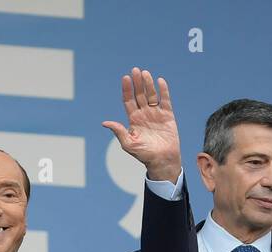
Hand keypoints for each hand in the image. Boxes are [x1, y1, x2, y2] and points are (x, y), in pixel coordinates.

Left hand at [102, 68, 181, 183]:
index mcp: (133, 119)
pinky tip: (160, 81)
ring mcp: (156, 113)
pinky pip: (165, 100)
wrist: (162, 160)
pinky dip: (163, 91)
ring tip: (145, 73)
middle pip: (139, 95)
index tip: (125, 78)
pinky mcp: (167, 115)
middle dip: (137, 83)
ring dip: (148, 84)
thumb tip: (105, 122)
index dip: (127, 89)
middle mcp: (144, 114)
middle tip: (135, 70)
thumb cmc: (144, 155)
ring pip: (151, 95)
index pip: (128, 100)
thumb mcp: (128, 144)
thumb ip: (118, 131)